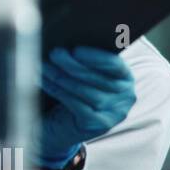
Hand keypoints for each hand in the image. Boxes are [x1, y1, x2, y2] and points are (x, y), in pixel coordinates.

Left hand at [38, 46, 136, 168]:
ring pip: (83, 90)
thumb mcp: (86, 74)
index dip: (96, 57)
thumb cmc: (76, 91)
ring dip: (60, 76)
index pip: (115, 65)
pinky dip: (56, 90)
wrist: (67, 124)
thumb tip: (67, 45)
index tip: (76, 50)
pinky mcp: (98, 125)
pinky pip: (75, 104)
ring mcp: (114, 113)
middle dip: (71, 64)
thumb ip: (84, 60)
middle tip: (54, 53)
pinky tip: (43, 81)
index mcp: (126, 78)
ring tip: (44, 65)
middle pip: (95, 77)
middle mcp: (126, 96)